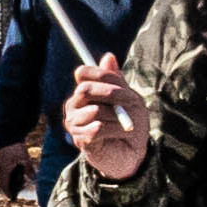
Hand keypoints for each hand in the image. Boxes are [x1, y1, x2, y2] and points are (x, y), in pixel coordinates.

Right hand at [62, 55, 147, 180]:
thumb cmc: (130, 122)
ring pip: (94, 110)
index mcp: (85, 92)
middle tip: (132, 102)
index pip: (84, 73)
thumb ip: (116, 80)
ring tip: (127, 124)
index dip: (103, 76)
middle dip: (113, 94)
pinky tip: (120, 134)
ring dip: (118, 116)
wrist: (132, 151)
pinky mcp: (79, 139)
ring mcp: (73, 123)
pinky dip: (115, 130)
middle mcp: (74, 105)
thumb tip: (108, 56)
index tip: (123, 87)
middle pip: (85, 89)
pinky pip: (96, 128)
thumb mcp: (129, 98)